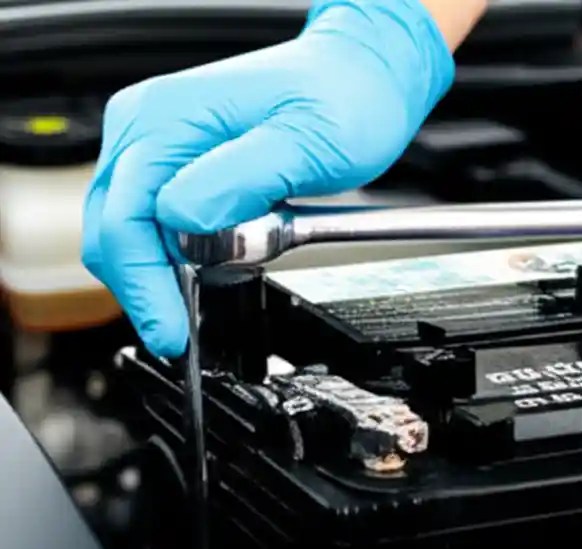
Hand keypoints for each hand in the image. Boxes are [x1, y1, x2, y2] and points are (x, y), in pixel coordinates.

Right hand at [81, 0, 455, 356]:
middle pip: (113, 230)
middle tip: (186, 332)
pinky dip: (174, 252)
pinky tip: (208, 265)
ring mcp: (154, 140)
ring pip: (128, 230)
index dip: (145, 287)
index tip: (171, 333)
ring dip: (160, 271)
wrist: (361, 75)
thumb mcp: (306, 145)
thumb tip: (181, 219)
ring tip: (203, 296)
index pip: (124, 221)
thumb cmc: (344, 99)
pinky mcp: (173, 157)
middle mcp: (146, 125)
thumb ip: (240, 181)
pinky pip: (152, 217)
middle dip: (147, 287)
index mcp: (166, 120)